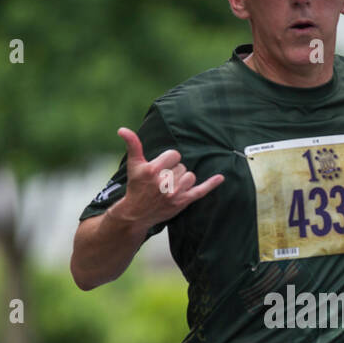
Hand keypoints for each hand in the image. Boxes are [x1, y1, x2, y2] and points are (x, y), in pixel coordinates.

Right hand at [110, 127, 224, 231]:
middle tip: (162, 180)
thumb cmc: (136, 185)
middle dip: (174, 171)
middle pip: (182, 166)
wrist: (137, 213)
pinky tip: (221, 178)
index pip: (174, 155)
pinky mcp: (182, 202)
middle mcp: (164, 182)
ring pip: (190, 176)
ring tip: (170, 186)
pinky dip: (211, 184)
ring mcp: (174, 193)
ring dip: (183, 179)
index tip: (161, 167)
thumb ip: (133, 144)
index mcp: (153, 169)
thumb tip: (122, 129)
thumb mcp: (133, 164)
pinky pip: (201, 191)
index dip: (168, 160)